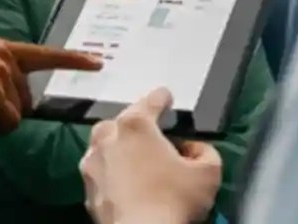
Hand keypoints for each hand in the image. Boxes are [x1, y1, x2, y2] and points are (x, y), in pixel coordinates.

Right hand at [0, 38, 101, 133]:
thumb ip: (1, 78)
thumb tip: (22, 107)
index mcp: (1, 47)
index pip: (43, 54)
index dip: (73, 60)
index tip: (98, 61)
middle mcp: (5, 57)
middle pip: (26, 99)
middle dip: (4, 111)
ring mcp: (0, 75)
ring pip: (16, 115)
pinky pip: (7, 125)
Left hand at [80, 88, 220, 223]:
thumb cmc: (173, 201)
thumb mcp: (208, 172)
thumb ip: (204, 151)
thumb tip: (194, 150)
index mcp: (136, 126)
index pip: (151, 101)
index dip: (163, 98)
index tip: (166, 97)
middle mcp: (108, 138)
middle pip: (123, 121)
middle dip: (137, 124)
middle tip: (154, 135)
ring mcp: (93, 164)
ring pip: (105, 145)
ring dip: (120, 147)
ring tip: (139, 160)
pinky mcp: (88, 189)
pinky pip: (101, 172)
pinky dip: (112, 173)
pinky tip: (127, 184)